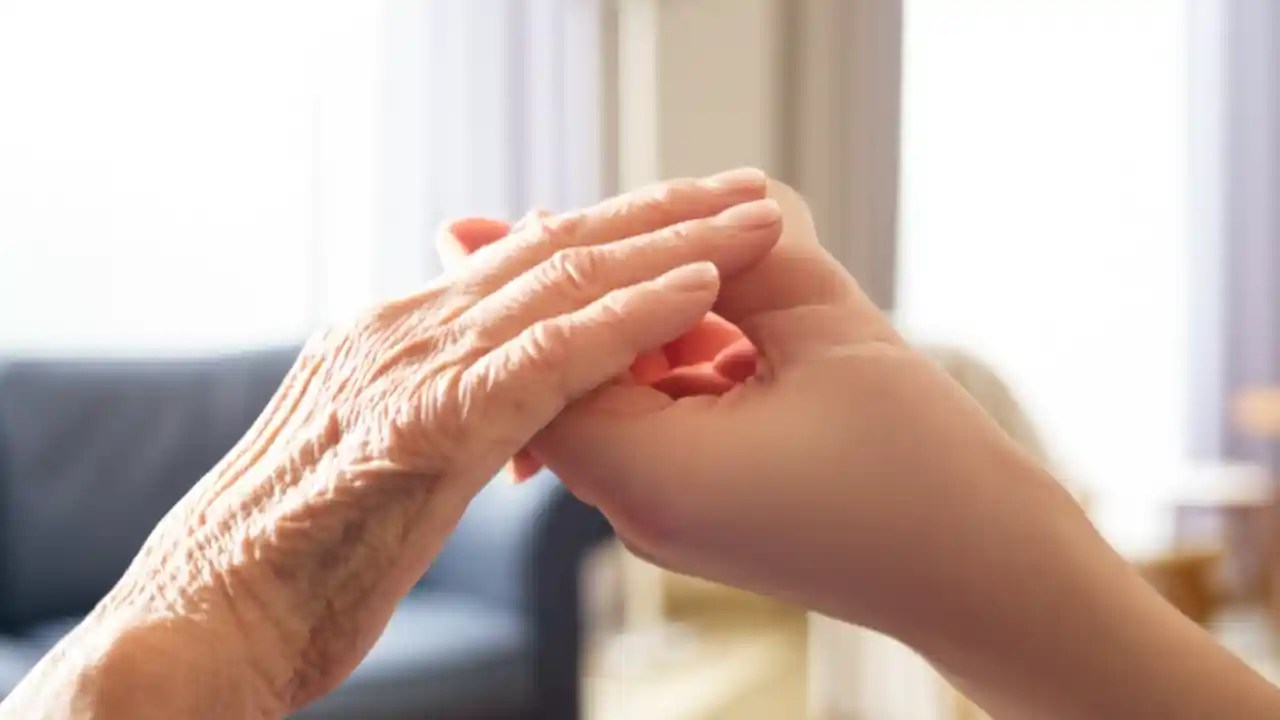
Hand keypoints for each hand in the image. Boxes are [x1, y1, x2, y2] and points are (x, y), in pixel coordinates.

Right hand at [0, 169, 782, 719]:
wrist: (203, 622)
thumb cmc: (295, 566)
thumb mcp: (376, 466)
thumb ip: (434, 420)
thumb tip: (493, 413)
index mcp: (394, 337)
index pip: (523, 262)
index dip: (615, 237)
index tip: (690, 223)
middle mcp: (404, 329)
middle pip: (556, 247)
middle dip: (660, 216)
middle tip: (746, 189)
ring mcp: (413, 367)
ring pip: (564, 280)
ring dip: (670, 244)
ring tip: (754, 215)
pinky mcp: (430, 421)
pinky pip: (552, 354)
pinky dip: (632, 317)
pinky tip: (700, 288)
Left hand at [442, 179, 1000, 632]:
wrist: (980, 567)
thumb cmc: (917, 459)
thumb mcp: (822, 324)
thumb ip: (741, 256)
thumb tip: (692, 210)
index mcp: (649, 472)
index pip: (551, 361)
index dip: (554, 282)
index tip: (540, 219)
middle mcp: (638, 508)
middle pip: (568, 380)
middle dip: (587, 297)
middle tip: (554, 221)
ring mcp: (665, 516)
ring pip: (614, 396)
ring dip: (638, 325)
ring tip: (675, 264)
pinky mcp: (697, 509)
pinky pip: (656, 420)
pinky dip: (673, 363)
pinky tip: (721, 316)